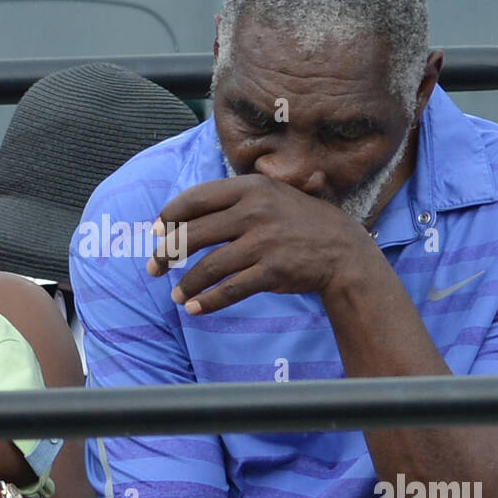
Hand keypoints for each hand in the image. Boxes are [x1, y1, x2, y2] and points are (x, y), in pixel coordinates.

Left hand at [145, 174, 371, 314]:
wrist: (343, 251)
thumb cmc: (297, 223)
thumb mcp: (269, 196)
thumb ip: (232, 201)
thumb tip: (180, 218)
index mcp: (249, 188)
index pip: (194, 199)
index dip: (168, 217)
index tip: (155, 233)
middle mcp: (255, 211)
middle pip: (194, 233)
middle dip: (167, 253)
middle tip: (154, 268)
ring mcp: (265, 242)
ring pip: (209, 266)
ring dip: (187, 284)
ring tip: (176, 296)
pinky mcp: (274, 271)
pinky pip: (231, 289)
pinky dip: (209, 301)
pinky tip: (194, 309)